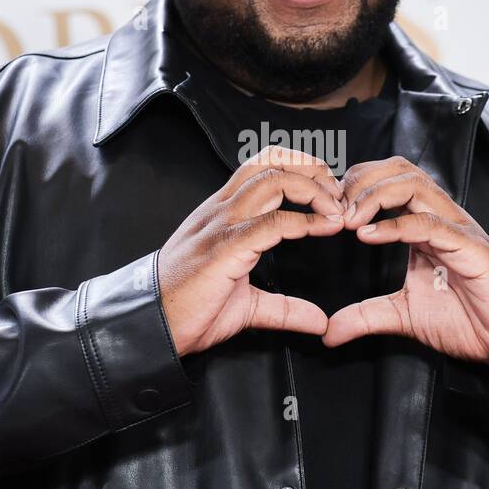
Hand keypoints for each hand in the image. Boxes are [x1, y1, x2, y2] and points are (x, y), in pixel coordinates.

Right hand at [158, 145, 346, 356]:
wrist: (149, 326)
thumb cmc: (187, 310)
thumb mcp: (246, 307)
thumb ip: (284, 308)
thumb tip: (320, 320)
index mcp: (223, 214)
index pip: (263, 167)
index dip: (302, 170)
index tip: (330, 195)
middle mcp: (221, 210)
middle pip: (271, 162)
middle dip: (313, 170)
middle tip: (338, 195)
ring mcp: (221, 225)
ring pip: (272, 180)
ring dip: (313, 190)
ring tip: (335, 210)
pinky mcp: (224, 248)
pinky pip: (270, 223)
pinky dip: (303, 222)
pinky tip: (324, 229)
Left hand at [322, 156, 488, 368]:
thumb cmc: (467, 320)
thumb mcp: (403, 316)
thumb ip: (366, 317)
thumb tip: (329, 332)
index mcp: (424, 225)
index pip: (388, 180)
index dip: (354, 187)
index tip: (326, 211)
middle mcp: (440, 218)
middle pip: (399, 169)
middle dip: (361, 180)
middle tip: (334, 209)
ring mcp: (456, 229)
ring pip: (415, 184)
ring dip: (374, 196)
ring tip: (348, 220)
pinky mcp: (470, 247)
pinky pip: (430, 223)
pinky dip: (396, 225)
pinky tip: (368, 236)